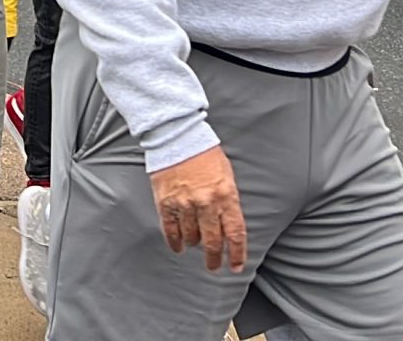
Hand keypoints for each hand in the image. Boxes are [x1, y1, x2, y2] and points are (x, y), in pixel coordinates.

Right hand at [151, 146, 247, 272]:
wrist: (178, 136)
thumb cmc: (205, 153)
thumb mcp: (226, 175)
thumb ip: (228, 200)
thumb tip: (228, 224)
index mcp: (226, 195)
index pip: (235, 233)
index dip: (236, 254)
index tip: (235, 266)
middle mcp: (206, 203)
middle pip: (213, 241)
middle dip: (214, 258)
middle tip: (213, 266)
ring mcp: (185, 204)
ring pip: (192, 237)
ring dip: (195, 244)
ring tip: (195, 244)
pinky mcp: (166, 203)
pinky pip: (171, 230)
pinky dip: (175, 242)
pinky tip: (179, 246)